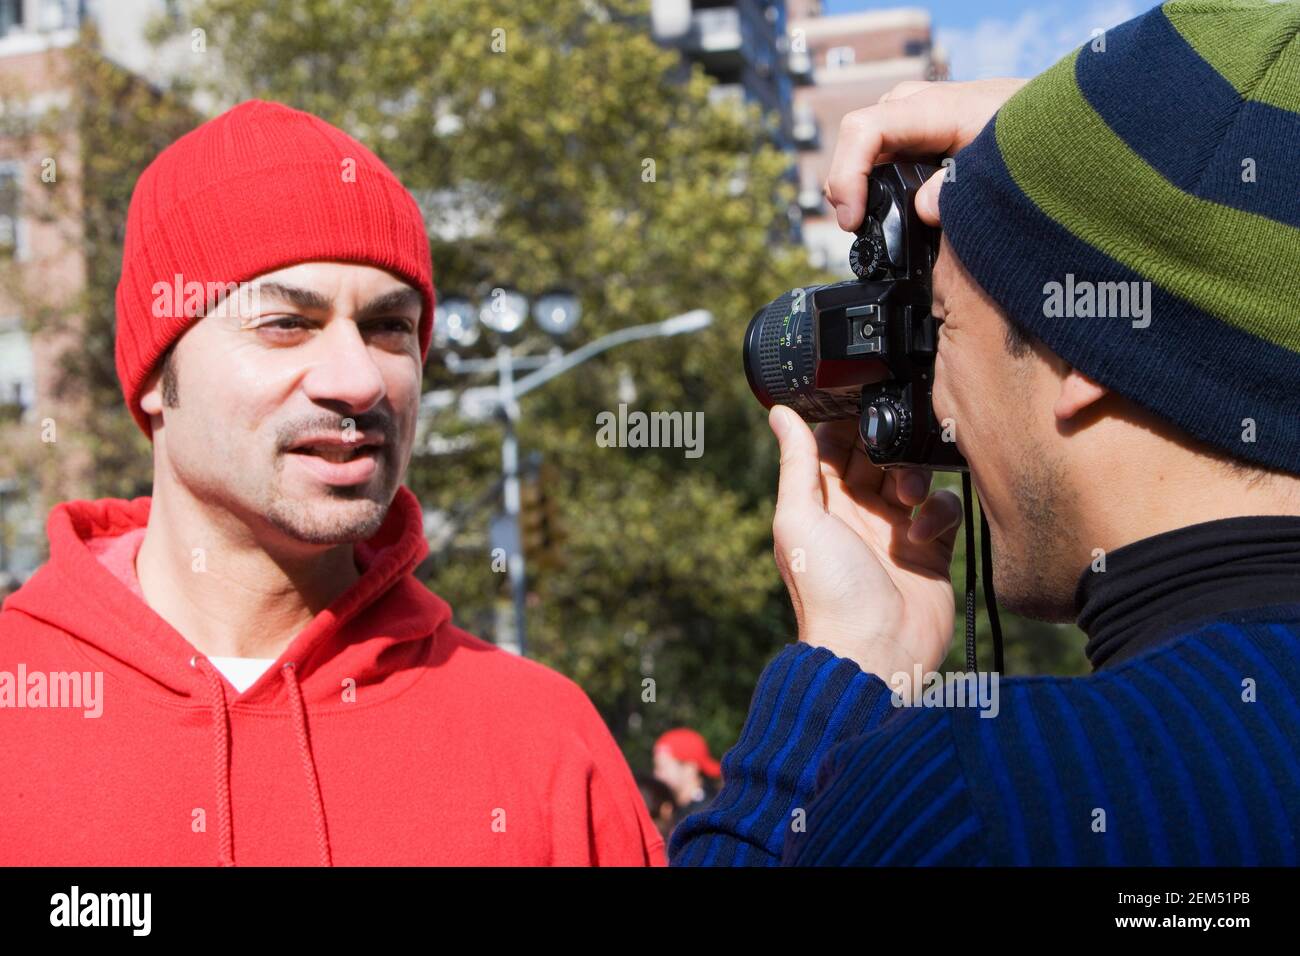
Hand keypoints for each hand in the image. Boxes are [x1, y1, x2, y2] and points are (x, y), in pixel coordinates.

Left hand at [768, 406, 962, 681]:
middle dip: (888, 445)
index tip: (865, 401)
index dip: (848, 422)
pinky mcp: (931, 550)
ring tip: (907, 496)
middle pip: (876, 456)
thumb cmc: (828, 590)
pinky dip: (939, 512)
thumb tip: (778, 411)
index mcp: (820, 503)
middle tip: (892, 450)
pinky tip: (923, 533)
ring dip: (914, 475)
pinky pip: (943, 510)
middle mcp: (856, 513)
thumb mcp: (800, 519)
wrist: (875, 652)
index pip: (833, 445)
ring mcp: (895, 531)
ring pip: (913, 477)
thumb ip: (796, 463)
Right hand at [823, 77, 1028, 230]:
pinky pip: (880, 152)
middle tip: (857, 229)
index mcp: (932, 109)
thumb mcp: (1001, 165)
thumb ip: (962, 186)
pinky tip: (887, 209)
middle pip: (855, 141)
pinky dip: (874, 182)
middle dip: (847, 188)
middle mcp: (913, 104)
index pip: (864, 131)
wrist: (1051, 116)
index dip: (847, 176)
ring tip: (868, 223)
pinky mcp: (915, 128)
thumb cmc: (1030, 134)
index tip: (853, 219)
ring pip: (863, 148)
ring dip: (859, 186)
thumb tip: (923, 209)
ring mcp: (911, 114)